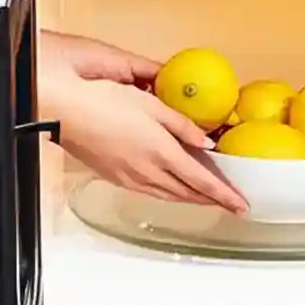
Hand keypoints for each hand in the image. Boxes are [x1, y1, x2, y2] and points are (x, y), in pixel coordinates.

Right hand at [37, 31, 247, 213]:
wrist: (64, 110)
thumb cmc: (106, 100)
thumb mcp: (153, 106)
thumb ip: (182, 125)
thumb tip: (206, 143)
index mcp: (161, 153)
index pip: (201, 181)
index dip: (223, 194)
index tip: (241, 204)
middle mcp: (147, 172)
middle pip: (186, 193)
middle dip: (209, 200)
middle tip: (227, 203)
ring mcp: (129, 177)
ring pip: (167, 195)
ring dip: (188, 198)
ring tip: (204, 198)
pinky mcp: (114, 176)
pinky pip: (149, 191)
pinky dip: (166, 193)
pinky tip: (168, 188)